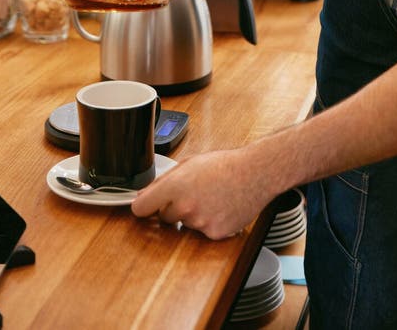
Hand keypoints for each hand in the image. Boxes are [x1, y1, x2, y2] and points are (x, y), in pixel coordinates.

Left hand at [131, 148, 272, 239]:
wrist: (255, 173)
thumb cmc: (225, 164)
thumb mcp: (190, 162)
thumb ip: (164, 179)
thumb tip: (145, 194)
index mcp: (176, 186)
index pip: (141, 207)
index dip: (142, 206)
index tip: (144, 207)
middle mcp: (185, 206)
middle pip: (164, 217)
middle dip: (174, 208)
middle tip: (193, 193)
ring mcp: (200, 222)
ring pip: (186, 224)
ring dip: (194, 215)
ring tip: (212, 197)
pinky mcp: (214, 234)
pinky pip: (203, 232)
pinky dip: (210, 222)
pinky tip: (221, 207)